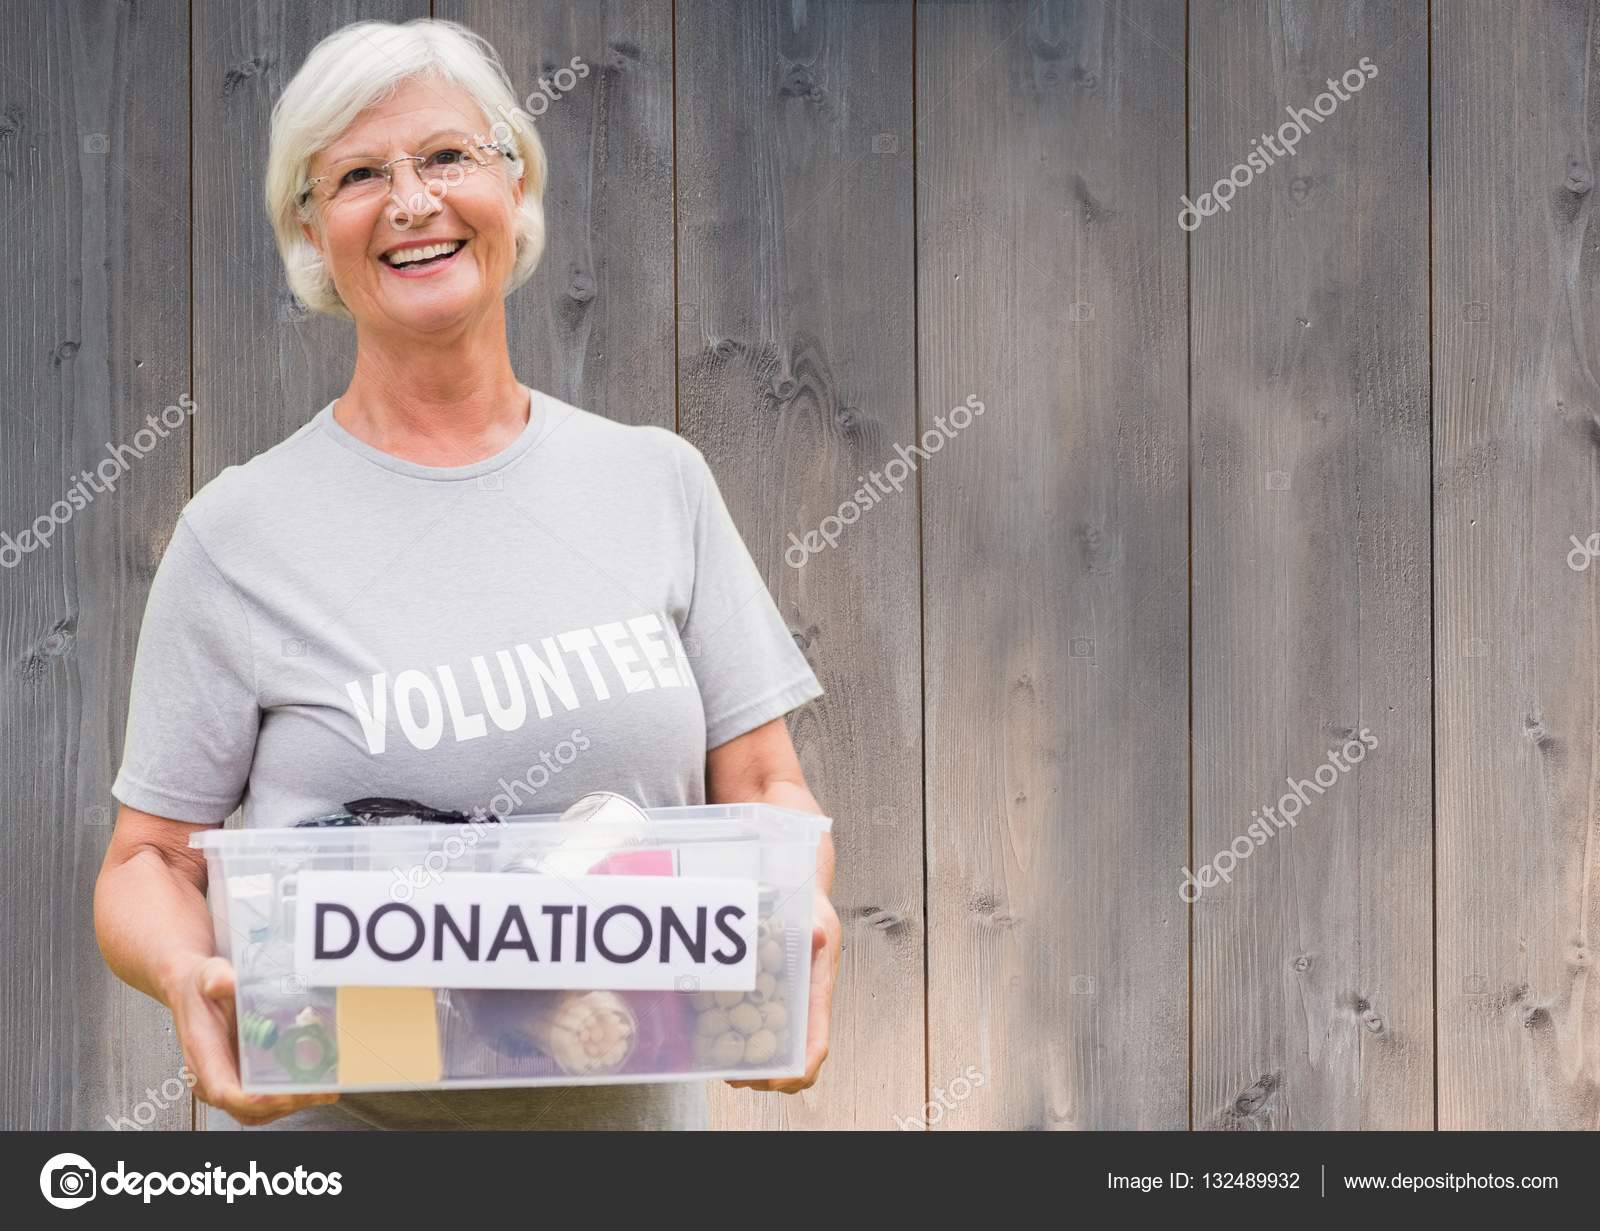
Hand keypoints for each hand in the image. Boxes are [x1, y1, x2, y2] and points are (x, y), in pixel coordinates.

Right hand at [165, 955, 338, 1126]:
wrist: (190, 991)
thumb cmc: (198, 988)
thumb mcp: (208, 976)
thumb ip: (217, 979)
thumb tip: (229, 981)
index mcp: (203, 1056)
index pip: (226, 1092)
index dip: (258, 1099)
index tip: (288, 1094)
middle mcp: (210, 1077)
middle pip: (246, 1109)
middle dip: (284, 1104)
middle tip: (320, 1091)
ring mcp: (223, 1081)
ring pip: (255, 1111)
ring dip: (289, 1106)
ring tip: (323, 1091)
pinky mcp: (235, 1079)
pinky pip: (259, 1102)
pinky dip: (284, 1100)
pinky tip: (310, 1087)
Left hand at [727, 893, 839, 1093]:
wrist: (814, 913)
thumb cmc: (816, 921)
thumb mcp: (817, 922)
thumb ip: (815, 932)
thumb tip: (816, 934)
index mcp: (817, 1001)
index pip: (817, 1046)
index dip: (800, 1069)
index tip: (777, 1081)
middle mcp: (806, 1015)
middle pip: (798, 1065)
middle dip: (770, 1080)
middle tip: (737, 1079)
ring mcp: (792, 1015)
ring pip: (782, 1058)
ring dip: (758, 1072)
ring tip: (728, 1071)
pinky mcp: (776, 1007)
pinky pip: (767, 1038)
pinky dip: (750, 1052)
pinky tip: (725, 1047)